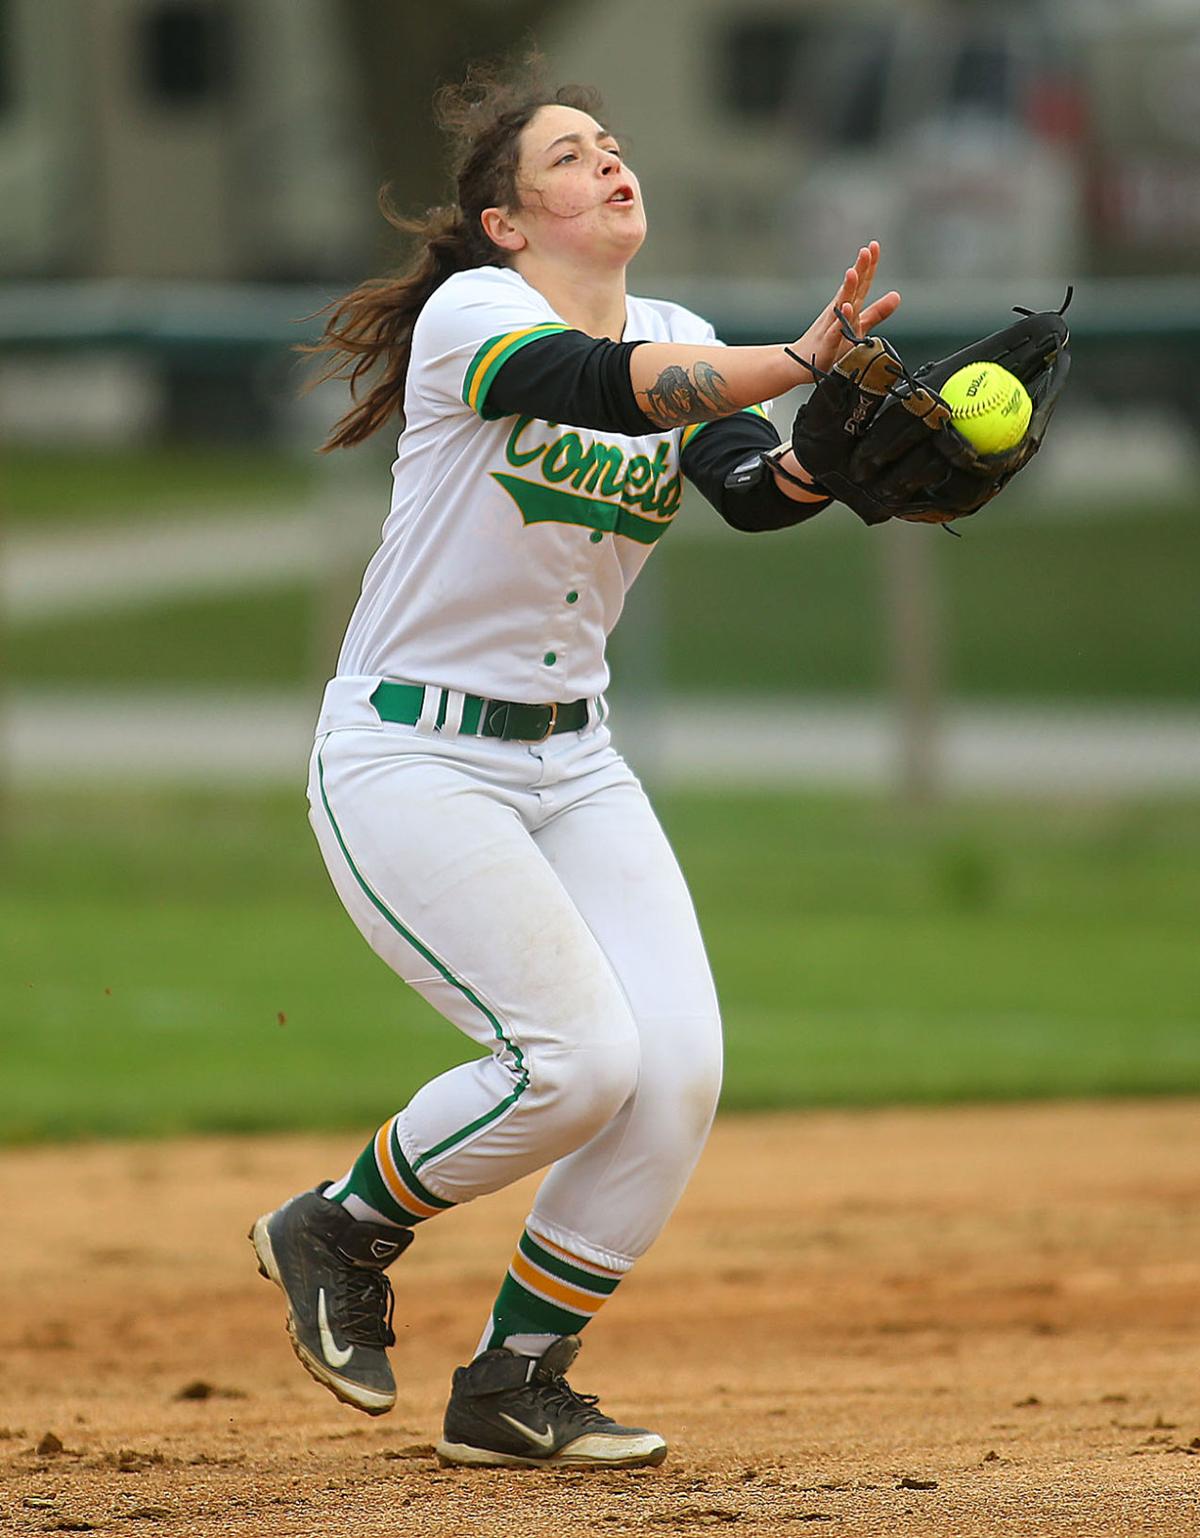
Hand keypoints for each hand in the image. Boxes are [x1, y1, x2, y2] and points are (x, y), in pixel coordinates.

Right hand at [791, 241, 900, 377]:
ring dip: (847, 289)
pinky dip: (840, 320)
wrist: (800, 363)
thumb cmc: (829, 345)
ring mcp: (831, 326)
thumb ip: (877, 312)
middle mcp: (838, 311)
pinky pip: (835, 331)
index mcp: (847, 306)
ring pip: (841, 304)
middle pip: (852, 288)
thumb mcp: (858, 326)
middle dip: (859, 269)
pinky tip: (846, 309)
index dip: (868, 266)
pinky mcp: (827, 343)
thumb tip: (897, 295)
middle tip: (866, 250)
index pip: (861, 283)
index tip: (874, 246)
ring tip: (853, 272)